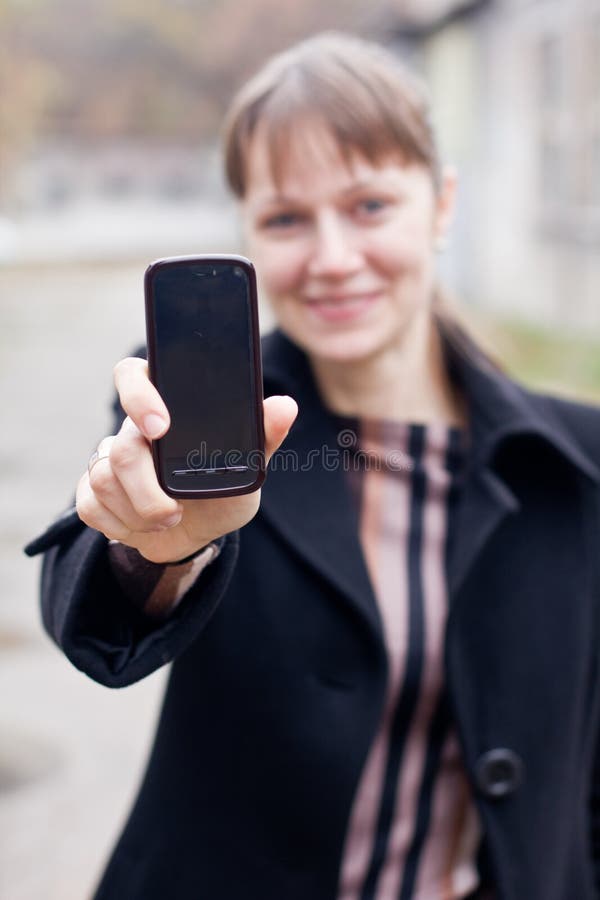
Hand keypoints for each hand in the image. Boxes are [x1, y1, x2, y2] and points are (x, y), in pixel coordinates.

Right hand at [76, 357, 297, 562]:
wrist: (197, 534)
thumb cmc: (222, 491)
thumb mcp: (248, 467)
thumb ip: (263, 436)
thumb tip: (285, 406)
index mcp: (165, 406)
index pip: (132, 375)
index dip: (139, 397)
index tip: (160, 428)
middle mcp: (132, 427)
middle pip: (122, 448)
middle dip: (149, 492)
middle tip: (175, 511)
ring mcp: (108, 457)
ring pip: (103, 479)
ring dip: (139, 513)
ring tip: (167, 520)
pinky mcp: (91, 489)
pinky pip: (90, 504)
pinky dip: (119, 526)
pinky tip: (140, 526)